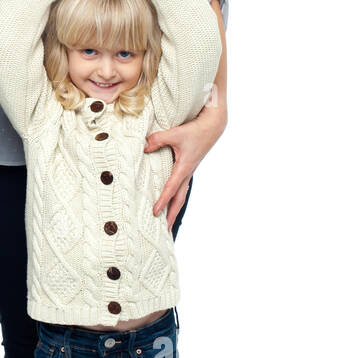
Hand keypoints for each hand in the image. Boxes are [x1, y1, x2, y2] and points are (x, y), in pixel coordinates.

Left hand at [145, 110, 224, 228]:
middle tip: (165, 231)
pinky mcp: (188, 167)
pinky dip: (176, 197)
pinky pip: (181, 187)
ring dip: (174, 209)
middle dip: (172, 215)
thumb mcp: (175, 133)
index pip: (171, 188)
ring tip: (167, 222)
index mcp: (184, 168)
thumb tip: (144, 147)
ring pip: (181, 195)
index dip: (162, 200)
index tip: (154, 212)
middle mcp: (187, 173)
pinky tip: (171, 200)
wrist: (213, 126)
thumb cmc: (195, 130)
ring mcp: (189, 171)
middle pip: (179, 200)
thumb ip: (158, 139)